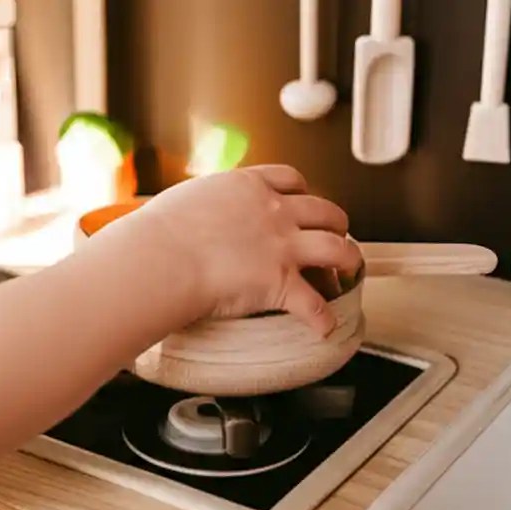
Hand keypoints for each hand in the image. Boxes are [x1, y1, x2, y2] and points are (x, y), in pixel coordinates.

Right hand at [105, 165, 359, 334]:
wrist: (161, 258)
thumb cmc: (161, 231)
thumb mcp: (187, 198)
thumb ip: (205, 202)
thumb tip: (191, 212)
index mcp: (250, 187)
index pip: (291, 179)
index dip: (303, 192)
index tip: (303, 202)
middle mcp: (275, 212)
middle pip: (325, 210)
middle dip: (335, 223)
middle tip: (333, 235)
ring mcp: (283, 247)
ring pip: (338, 248)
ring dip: (349, 259)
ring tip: (349, 271)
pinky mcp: (281, 283)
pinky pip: (314, 305)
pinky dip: (324, 319)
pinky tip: (326, 328)